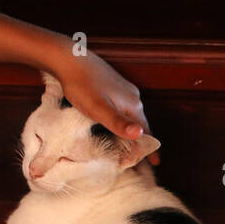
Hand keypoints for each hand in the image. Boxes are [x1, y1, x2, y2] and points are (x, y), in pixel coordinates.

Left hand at [50, 51, 158, 165]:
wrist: (70, 59)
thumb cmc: (82, 85)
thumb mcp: (98, 108)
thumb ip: (118, 122)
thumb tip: (140, 134)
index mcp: (132, 104)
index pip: (146, 132)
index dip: (148, 149)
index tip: (155, 164)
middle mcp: (132, 96)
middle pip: (140, 124)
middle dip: (139, 142)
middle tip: (135, 160)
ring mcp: (124, 90)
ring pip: (131, 116)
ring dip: (130, 131)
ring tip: (126, 147)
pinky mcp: (114, 86)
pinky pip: (122, 108)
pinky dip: (122, 121)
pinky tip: (114, 124)